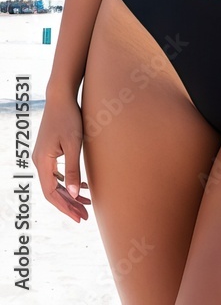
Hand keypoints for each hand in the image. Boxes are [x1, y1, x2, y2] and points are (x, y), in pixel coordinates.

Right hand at [32, 94, 91, 221]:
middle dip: (68, 204)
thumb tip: (73, 194)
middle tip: (85, 216)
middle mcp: (39, 162)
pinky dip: (68, 182)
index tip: (79, 217)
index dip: (65, 207)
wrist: (61, 97)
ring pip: (55, 183)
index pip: (51, 193)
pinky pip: (56, 173)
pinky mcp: (49, 151)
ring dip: (69, 194)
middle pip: (52, 191)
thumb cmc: (69, 118)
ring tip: (86, 204)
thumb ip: (73, 169)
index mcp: (43, 162)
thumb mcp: (74, 144)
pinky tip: (82, 185)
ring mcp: (43, 157)